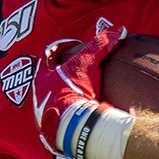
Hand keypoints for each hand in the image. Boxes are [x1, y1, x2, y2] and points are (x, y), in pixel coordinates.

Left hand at [33, 25, 124, 158]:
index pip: (47, 53)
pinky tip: (76, 113)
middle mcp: (38, 93)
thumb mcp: (89, 64)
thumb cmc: (75, 91)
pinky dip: (65, 113)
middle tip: (75, 69)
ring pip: (48, 97)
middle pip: (45, 76)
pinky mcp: (49, 129)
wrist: (70, 126)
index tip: (74, 45)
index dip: (61, 46)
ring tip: (77, 91)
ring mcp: (42, 112)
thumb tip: (119, 29)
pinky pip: (55, 117)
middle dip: (59, 71)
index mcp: (43, 75)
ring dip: (61, 92)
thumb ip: (102, 44)